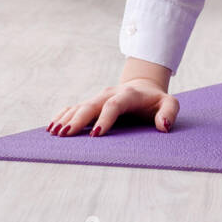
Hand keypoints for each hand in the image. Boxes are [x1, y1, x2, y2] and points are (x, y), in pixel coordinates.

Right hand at [46, 77, 178, 137]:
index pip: (115, 104)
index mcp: (128, 94)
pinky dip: (62, 115)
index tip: (96, 134)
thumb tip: (164, 126)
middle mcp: (110, 94)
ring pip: (80, 106)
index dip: (105, 118)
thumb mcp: (169, 103)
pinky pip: (74, 107)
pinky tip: (52, 126)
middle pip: (92, 104)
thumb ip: (169, 112)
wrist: (143, 87)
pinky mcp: (92, 103)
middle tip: (66, 135)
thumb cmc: (155, 101)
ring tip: (55, 133)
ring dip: (67, 119)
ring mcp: (98, 98)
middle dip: (78, 119)